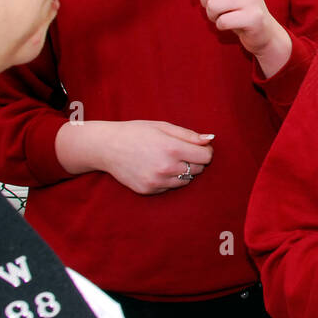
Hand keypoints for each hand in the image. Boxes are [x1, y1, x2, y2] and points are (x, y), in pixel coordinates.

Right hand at [59, 119, 214, 194]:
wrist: (107, 147)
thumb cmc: (137, 132)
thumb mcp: (163, 127)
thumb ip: (189, 135)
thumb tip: (210, 140)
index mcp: (172, 149)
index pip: (206, 157)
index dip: (206, 151)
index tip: (199, 147)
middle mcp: (166, 167)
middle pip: (198, 170)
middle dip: (195, 160)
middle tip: (181, 151)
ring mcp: (156, 181)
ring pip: (185, 180)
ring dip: (183, 171)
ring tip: (168, 159)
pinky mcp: (149, 190)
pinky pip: (170, 187)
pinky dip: (169, 179)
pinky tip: (156, 167)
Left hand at [188, 0, 290, 72]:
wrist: (264, 29)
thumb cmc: (240, 8)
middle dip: (204, 1)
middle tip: (217, 6)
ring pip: (211, 5)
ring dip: (213, 15)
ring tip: (225, 14)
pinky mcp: (253, 17)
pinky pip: (222, 21)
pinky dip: (221, 26)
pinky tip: (232, 23)